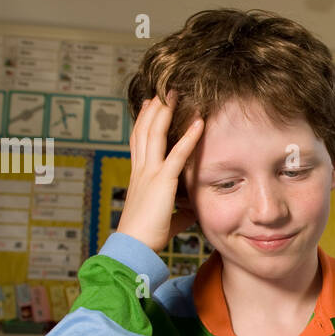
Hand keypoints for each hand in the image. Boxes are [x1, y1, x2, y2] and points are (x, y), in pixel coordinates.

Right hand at [117, 93, 202, 252]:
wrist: (135, 245)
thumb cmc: (148, 235)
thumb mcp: (167, 217)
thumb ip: (180, 210)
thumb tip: (193, 210)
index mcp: (139, 176)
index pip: (139, 141)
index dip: (143, 121)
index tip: (149, 104)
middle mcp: (141, 169)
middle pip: (144, 130)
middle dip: (153, 108)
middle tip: (163, 90)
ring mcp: (149, 173)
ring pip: (154, 134)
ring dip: (166, 112)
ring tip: (175, 94)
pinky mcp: (162, 181)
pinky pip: (177, 154)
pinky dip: (189, 137)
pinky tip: (199, 122)